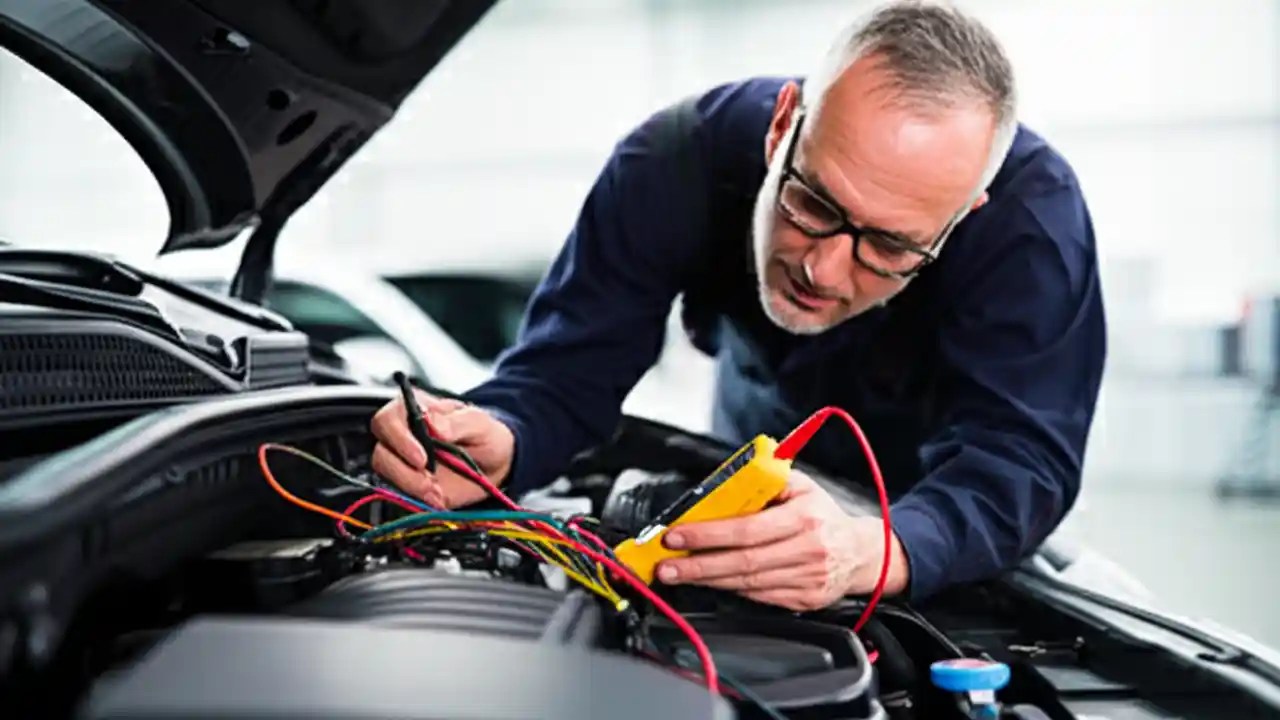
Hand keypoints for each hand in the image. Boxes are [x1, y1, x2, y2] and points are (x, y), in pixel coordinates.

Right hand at [369, 389, 514, 508]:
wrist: (494, 465)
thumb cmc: (484, 436)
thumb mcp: (479, 424)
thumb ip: (457, 421)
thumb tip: (432, 423)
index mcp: (416, 410)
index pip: (389, 418)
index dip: (399, 438)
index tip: (421, 457)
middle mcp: (403, 434)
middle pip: (382, 450)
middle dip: (403, 470)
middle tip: (430, 479)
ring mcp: (402, 461)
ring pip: (386, 473)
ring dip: (410, 485)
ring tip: (437, 490)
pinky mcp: (407, 483)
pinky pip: (399, 493)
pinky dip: (417, 498)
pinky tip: (438, 498)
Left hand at [653, 470, 907, 610]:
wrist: (862, 553)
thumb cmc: (823, 514)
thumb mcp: (800, 486)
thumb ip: (763, 482)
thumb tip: (720, 486)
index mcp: (805, 517)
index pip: (747, 529)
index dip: (708, 535)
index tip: (677, 536)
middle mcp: (808, 551)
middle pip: (743, 563)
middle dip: (698, 565)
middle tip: (666, 565)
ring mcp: (807, 580)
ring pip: (748, 584)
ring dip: (708, 580)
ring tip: (679, 574)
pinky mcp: (804, 600)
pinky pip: (759, 597)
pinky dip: (731, 590)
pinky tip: (711, 582)